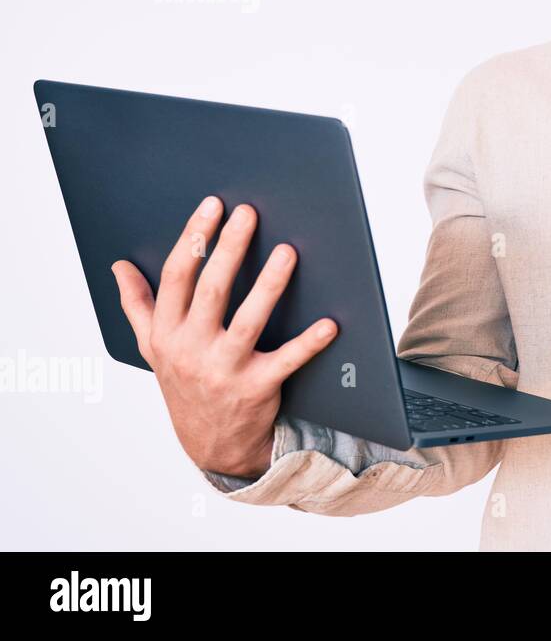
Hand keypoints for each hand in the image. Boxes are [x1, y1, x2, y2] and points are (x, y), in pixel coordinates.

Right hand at [111, 196, 337, 477]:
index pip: (178, 277)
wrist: (211, 444)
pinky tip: (330, 323)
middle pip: (211, 290)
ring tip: (287, 252)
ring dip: (269, 285)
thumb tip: (118, 268)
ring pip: (248, 320)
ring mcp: (224, 369)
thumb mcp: (153, 349)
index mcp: (167, 333)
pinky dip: (310, 342)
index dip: (194, 238)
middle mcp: (192, 349)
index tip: (213, 207)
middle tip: (249, 214)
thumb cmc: (185, 385)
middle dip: (230, 248)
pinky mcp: (258, 387)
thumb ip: (138, 306)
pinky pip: (287, 360)